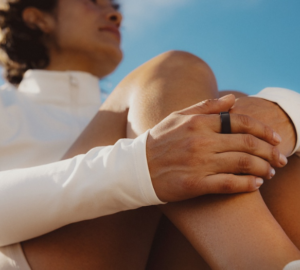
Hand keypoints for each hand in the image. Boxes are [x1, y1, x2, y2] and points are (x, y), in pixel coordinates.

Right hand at [147, 95, 286, 201]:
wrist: (137, 168)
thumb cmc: (159, 140)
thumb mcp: (178, 117)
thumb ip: (206, 107)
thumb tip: (233, 100)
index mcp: (198, 123)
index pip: (240, 122)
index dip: (263, 130)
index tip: (275, 138)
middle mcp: (201, 142)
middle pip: (246, 144)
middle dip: (269, 151)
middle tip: (280, 159)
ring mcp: (199, 163)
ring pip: (242, 164)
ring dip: (262, 168)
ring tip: (270, 172)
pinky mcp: (196, 184)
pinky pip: (229, 184)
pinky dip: (247, 185)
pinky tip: (255, 185)